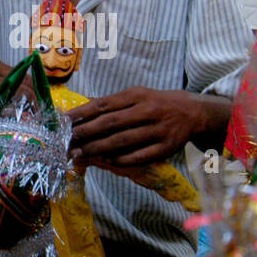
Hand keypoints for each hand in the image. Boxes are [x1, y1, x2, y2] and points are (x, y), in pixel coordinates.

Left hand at [66, 87, 207, 166]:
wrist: (192, 112)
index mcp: (137, 95)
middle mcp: (147, 110)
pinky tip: (107, 161)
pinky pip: (141, 155)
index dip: (82, 113)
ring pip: (124, 141)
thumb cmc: (155, 103)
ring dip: (99, 148)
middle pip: (111, 123)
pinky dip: (122, 159)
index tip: (64, 121)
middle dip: (86, 133)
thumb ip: (111, 103)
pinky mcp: (166, 147)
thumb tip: (81, 109)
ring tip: (80, 153)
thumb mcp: (136, 95)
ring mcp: (158, 130)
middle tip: (67, 142)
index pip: (104, 104)